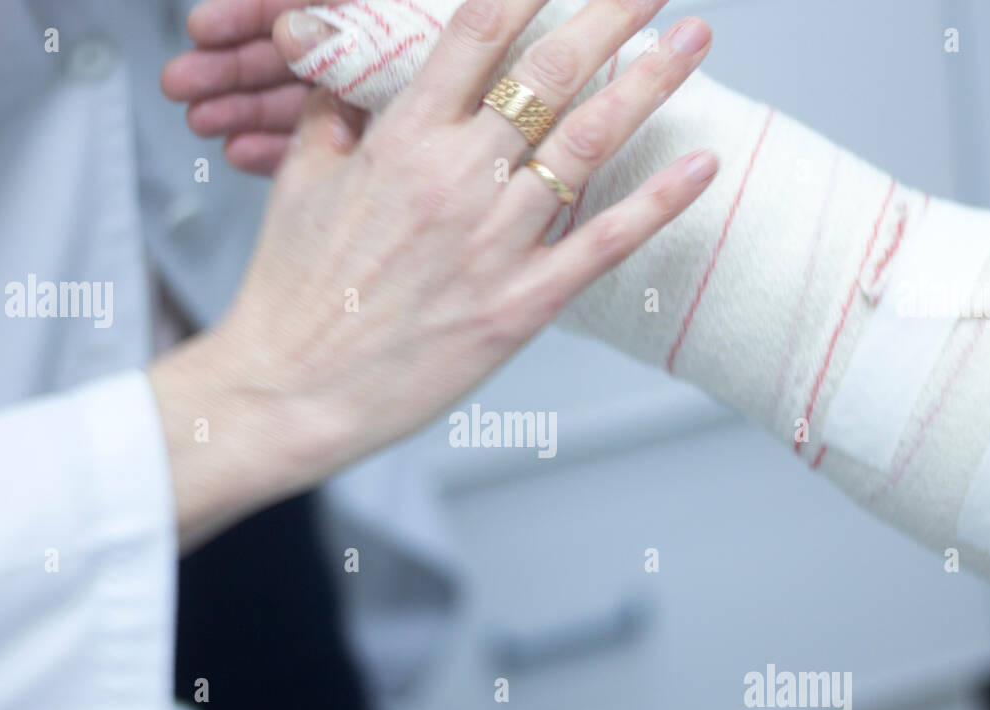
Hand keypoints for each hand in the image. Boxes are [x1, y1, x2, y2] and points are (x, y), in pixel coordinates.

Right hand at [149, 0, 716, 548]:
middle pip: (550, 74)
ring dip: (651, 84)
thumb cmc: (291, 296)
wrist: (289, 392)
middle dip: (611, 13)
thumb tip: (350, 67)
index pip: (477, 32)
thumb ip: (334, 116)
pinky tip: (700, 163)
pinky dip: (659, 202)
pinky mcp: (519, 306)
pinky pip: (603, 244)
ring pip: (589, 144)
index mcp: (399, 142)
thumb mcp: (298, 186)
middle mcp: (455, 180)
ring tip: (694, 41)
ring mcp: (493, 244)